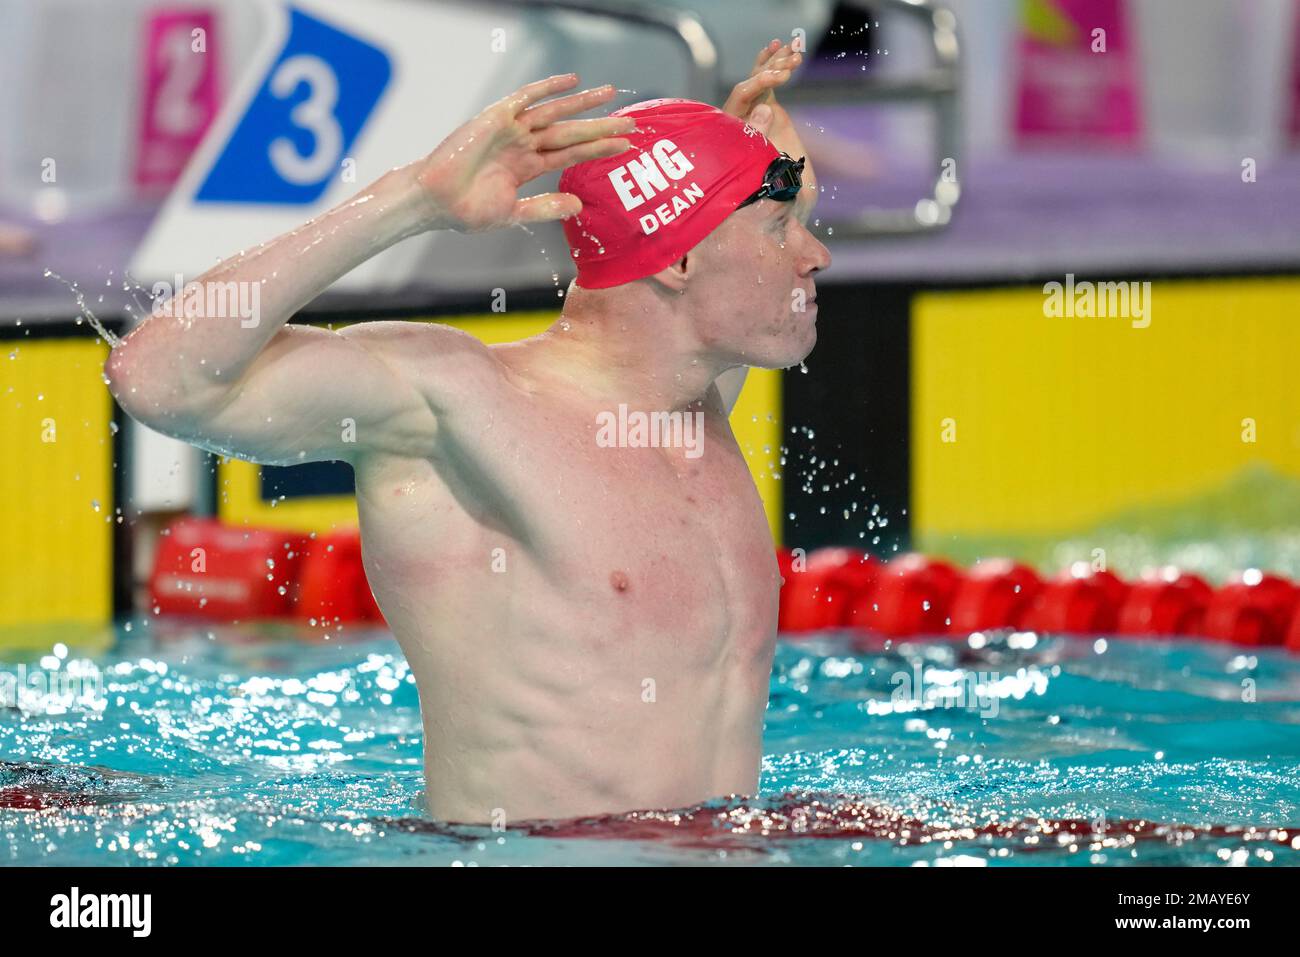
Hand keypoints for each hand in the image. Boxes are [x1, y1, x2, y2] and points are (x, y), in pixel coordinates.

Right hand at [414, 74, 636, 232]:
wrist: (433, 200)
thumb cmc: (465, 210)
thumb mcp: (512, 213)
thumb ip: (544, 207)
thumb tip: (579, 205)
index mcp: (527, 167)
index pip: (570, 155)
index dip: (597, 150)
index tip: (625, 147)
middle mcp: (523, 145)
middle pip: (570, 132)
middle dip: (599, 127)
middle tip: (632, 123)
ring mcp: (511, 130)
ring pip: (554, 113)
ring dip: (581, 104)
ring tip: (610, 95)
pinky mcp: (496, 118)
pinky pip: (526, 98)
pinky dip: (547, 88)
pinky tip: (570, 82)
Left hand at [722, 40, 816, 217]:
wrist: (777, 205)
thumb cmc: (767, 193)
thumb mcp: (764, 167)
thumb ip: (760, 137)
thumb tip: (764, 107)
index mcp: (732, 131)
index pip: (741, 96)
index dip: (759, 83)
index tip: (780, 78)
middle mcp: (738, 120)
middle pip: (750, 84)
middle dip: (769, 69)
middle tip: (790, 62)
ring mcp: (750, 115)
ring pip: (759, 82)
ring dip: (776, 65)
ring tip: (794, 50)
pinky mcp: (764, 112)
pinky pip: (766, 84)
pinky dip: (776, 68)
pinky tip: (787, 51)